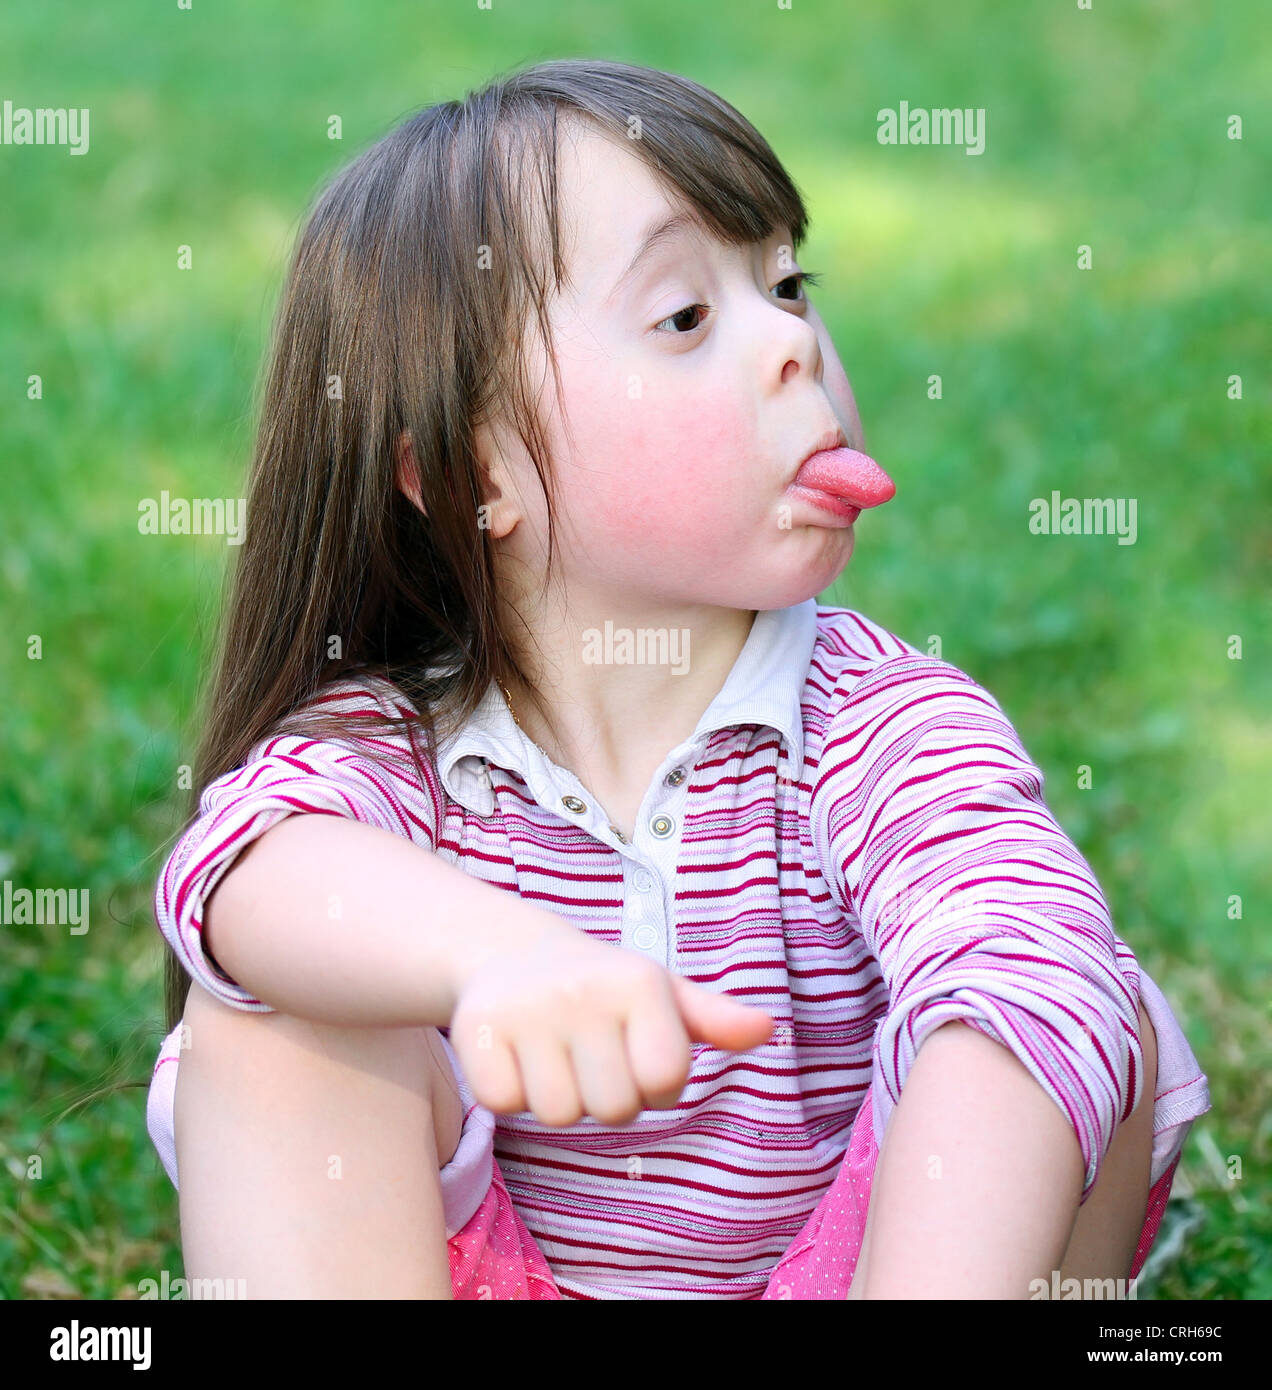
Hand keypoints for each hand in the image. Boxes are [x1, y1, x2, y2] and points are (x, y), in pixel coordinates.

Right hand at [448, 914, 773, 1125]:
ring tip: (555, 1053)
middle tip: (591, 1054)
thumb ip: (714, 1018)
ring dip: (559, 1096)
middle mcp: (582, 990)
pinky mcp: (474, 1030)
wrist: (513, 954)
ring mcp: (525, 1008)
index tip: (637, 1052)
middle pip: (613, 1109)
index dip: (655, 1084)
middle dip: (606, 1094)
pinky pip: (504, 1105)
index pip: (665, 1083)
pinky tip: (517, 1055)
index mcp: (638, 982)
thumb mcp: (663, 994)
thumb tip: (768, 1029)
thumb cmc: (605, 988)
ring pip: (558, 1115)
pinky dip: (511, 1092)